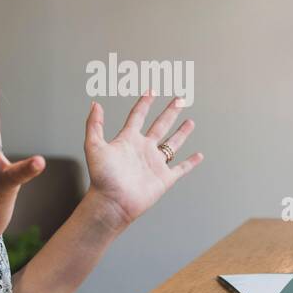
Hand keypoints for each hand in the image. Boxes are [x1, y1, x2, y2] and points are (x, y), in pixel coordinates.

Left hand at [83, 91, 203, 229]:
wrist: (112, 203)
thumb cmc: (102, 177)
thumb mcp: (94, 146)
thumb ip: (94, 125)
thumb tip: (95, 104)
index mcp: (128, 140)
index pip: (138, 116)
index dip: (145, 102)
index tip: (152, 90)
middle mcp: (143, 149)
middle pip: (160, 125)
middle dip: (170, 112)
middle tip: (180, 99)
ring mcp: (155, 163)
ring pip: (172, 144)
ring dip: (182, 133)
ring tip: (190, 121)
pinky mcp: (164, 179)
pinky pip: (181, 168)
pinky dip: (191, 162)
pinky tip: (198, 155)